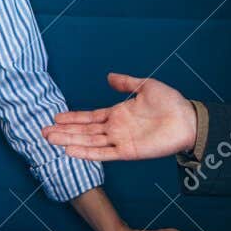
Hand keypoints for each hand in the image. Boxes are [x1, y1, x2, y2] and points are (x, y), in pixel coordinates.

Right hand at [41, 72, 196, 160]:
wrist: (188, 119)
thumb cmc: (171, 103)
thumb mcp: (145, 86)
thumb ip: (126, 83)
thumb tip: (109, 77)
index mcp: (118, 114)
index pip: (89, 117)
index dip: (72, 118)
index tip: (55, 118)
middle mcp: (115, 129)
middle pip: (84, 131)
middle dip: (64, 132)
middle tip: (43, 131)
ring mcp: (120, 141)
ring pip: (89, 142)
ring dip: (69, 141)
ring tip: (50, 140)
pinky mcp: (128, 152)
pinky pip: (103, 154)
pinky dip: (87, 153)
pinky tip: (71, 151)